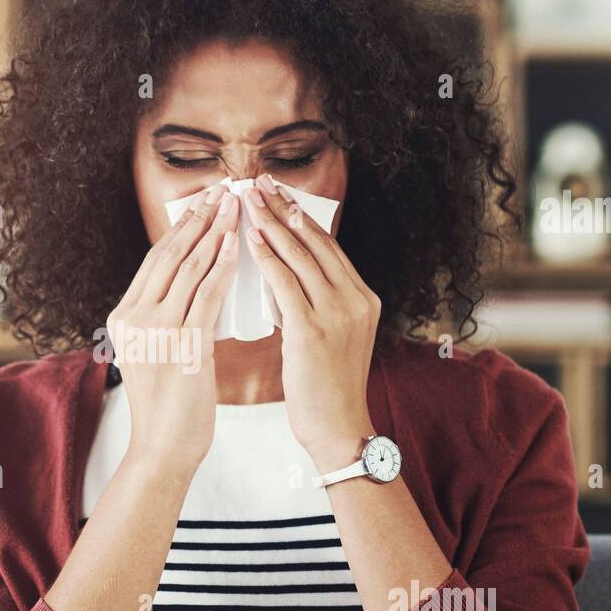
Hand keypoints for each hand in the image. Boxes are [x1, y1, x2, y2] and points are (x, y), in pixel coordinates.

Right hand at [106, 184, 239, 472]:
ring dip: (215, 231)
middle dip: (198, 217)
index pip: (155, 260)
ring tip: (236, 205)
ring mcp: (156, 330)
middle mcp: (134, 318)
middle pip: (168, 254)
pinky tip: (238, 245)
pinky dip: (223, 265)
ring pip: (188, 267)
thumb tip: (196, 284)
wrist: (163, 448)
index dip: (181, 227)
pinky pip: (207, 294)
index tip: (203, 202)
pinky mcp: (183, 345)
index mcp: (123, 317)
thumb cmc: (168, 407)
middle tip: (222, 189)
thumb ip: (166, 319)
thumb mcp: (155, 354)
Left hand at [241, 173, 379, 471]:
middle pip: (316, 242)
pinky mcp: (314, 331)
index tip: (277, 193)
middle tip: (258, 182)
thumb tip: (280, 275)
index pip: (328, 246)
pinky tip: (250, 240)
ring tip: (248, 200)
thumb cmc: (327, 387)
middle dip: (284, 209)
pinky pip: (286, 285)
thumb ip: (313, 304)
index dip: (300, 216)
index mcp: (363, 298)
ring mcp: (338, 314)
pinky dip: (267, 259)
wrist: (339, 428)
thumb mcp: (331, 337)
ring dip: (271, 224)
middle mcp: (356, 299)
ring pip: (301, 257)